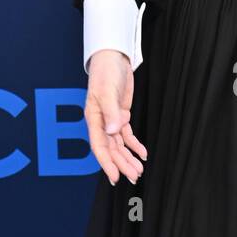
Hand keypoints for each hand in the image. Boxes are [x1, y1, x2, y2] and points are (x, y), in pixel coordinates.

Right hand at [84, 49, 147, 184]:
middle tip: (134, 176)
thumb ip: (111, 113)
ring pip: (120, 145)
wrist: (113, 59)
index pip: (100, 146)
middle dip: (122, 164)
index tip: (115, 177)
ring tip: (139, 170)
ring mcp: (111, 120)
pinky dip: (135, 145)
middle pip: (111, 149)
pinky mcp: (121, 115)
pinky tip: (142, 154)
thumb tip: (113, 131)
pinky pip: (127, 135)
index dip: (107, 163)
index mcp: (94, 119)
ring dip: (129, 158)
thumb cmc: (105, 72)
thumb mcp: (107, 92)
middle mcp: (101, 123)